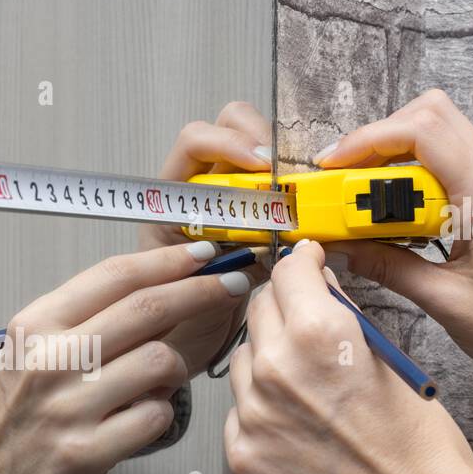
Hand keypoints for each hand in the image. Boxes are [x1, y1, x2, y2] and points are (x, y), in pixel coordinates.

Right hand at [0, 242, 255, 473]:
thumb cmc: (20, 418)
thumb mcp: (35, 354)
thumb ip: (87, 322)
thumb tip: (163, 287)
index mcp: (37, 326)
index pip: (115, 276)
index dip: (168, 260)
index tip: (204, 253)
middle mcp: (51, 360)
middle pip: (147, 308)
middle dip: (201, 291)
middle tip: (233, 285)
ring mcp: (68, 407)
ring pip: (159, 362)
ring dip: (175, 369)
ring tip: (158, 382)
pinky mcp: (85, 451)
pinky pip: (154, 415)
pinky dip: (159, 413)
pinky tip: (141, 418)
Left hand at [139, 101, 273, 376]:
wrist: (184, 347)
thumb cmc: (179, 323)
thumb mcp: (197, 293)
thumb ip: (227, 264)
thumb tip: (269, 243)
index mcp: (169, 199)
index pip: (195, 141)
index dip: (230, 145)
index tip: (262, 168)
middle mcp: (197, 188)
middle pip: (229, 126)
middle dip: (260, 142)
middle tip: (284, 178)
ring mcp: (226, 195)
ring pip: (256, 148)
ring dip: (280, 164)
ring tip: (296, 195)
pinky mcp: (253, 210)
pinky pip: (275, 182)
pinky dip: (293, 188)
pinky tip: (303, 212)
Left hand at [224, 240, 472, 473]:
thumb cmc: (417, 443)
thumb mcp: (387, 359)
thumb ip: (342, 318)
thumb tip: (318, 285)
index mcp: (319, 334)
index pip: (288, 272)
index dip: (300, 263)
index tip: (304, 265)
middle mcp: (276, 369)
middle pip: (259, 310)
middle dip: (284, 308)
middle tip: (306, 321)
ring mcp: (253, 415)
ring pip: (245, 361)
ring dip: (268, 360)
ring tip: (308, 386)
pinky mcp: (243, 454)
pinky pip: (239, 411)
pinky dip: (261, 410)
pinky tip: (296, 423)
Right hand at [318, 89, 472, 422]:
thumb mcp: (445, 302)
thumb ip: (389, 268)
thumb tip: (343, 248)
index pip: (422, 132)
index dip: (368, 140)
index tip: (331, 170)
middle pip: (428, 118)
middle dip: (375, 141)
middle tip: (339, 181)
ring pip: (434, 139)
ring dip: (389, 160)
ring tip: (357, 201)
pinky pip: (442, 170)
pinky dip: (407, 182)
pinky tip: (388, 217)